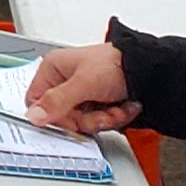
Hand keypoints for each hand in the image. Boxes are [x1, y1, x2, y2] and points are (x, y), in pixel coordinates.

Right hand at [20, 43, 135, 135]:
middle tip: (102, 113)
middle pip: (63, 116)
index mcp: (53, 69)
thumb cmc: (117, 63)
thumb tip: (33, 116)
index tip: (70, 121)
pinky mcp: (99, 103)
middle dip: (88, 119)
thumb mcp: (85, 83)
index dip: (51, 115)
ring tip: (117, 108)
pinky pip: (98, 122)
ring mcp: (83, 94)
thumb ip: (58, 101)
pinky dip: (114, 118)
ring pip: (82, 122)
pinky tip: (122, 107)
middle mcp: (65, 82)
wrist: (151, 69)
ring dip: (104, 119)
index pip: (37, 100)